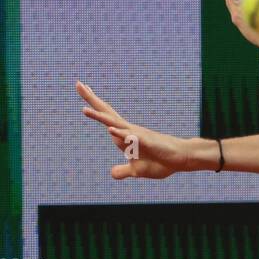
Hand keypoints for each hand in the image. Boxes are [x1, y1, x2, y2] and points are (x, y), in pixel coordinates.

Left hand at [76, 82, 194, 178]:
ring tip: (84, 109)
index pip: (107, 117)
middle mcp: (129, 130)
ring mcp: (137, 135)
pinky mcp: (146, 142)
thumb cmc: (160, 162)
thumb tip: (112, 174)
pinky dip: (120, 134)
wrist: (180, 159)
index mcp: (126, 135)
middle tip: (78, 84)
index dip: (94, 107)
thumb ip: (123, 171)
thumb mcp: (137, 170)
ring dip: (100, 117)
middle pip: (107, 112)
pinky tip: (110, 130)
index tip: (84, 90)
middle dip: (91, 99)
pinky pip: (131, 138)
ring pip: (115, 123)